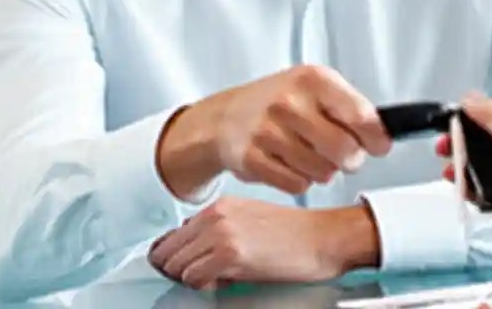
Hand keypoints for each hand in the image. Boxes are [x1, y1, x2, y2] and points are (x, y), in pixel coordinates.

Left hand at [147, 197, 379, 289]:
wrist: (324, 238)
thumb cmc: (296, 233)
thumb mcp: (250, 219)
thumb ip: (219, 229)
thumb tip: (196, 251)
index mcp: (220, 206)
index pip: (174, 234)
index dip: (176, 256)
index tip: (183, 266)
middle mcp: (216, 216)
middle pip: (168, 250)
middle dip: (178, 268)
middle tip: (197, 277)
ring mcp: (221, 234)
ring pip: (177, 265)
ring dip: (190, 278)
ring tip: (214, 279)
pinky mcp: (230, 255)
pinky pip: (194, 278)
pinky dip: (202, 286)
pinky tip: (223, 282)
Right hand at [158, 65, 391, 197]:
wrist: (226, 118)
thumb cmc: (277, 102)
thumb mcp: (314, 87)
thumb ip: (350, 107)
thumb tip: (385, 135)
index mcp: (312, 79)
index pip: (362, 116)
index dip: (376, 138)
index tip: (378, 145)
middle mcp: (289, 102)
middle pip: (345, 151)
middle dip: (349, 159)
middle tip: (342, 154)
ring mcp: (268, 131)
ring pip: (323, 173)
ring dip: (322, 170)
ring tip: (308, 154)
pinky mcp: (253, 159)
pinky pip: (297, 185)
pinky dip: (299, 180)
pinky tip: (288, 163)